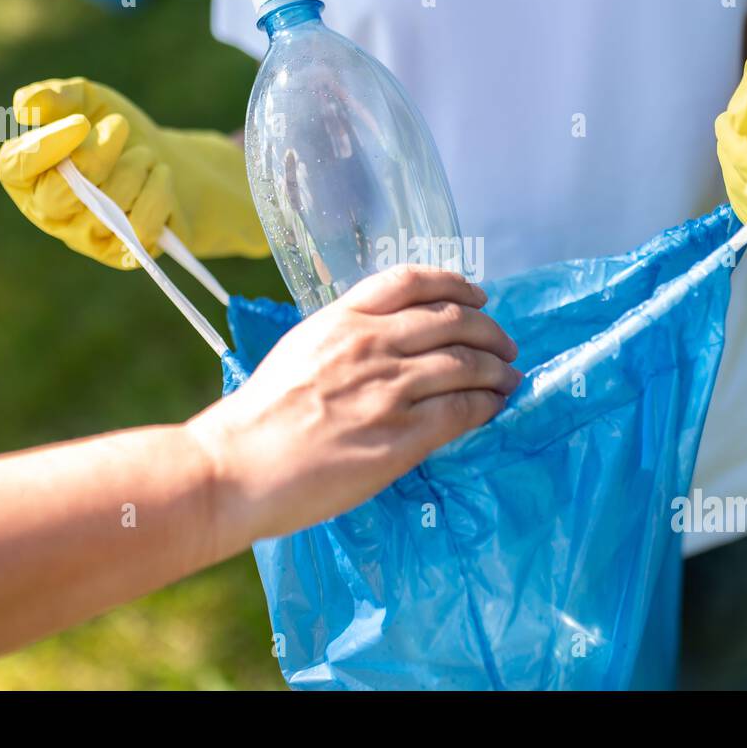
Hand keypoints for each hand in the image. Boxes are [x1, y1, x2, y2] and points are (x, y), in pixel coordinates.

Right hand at [0, 77, 269, 268]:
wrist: (170, 163)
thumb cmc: (118, 133)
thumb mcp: (89, 102)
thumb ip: (56, 97)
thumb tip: (26, 106)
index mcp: (27, 174)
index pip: (14, 168)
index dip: (44, 146)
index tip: (81, 122)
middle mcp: (49, 212)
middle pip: (60, 195)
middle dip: (96, 156)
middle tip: (119, 125)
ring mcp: (86, 238)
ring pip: (107, 208)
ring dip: (136, 167)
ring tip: (145, 155)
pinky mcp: (123, 254)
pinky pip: (140, 227)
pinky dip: (158, 191)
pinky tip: (161, 177)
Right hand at [188, 267, 521, 548]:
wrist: (237, 467)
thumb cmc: (257, 418)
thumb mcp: (300, 351)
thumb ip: (345, 339)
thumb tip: (388, 343)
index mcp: (342, 318)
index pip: (412, 281)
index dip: (456, 284)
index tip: (477, 296)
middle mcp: (371, 343)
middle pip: (453, 319)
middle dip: (490, 330)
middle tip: (505, 345)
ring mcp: (389, 389)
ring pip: (467, 364)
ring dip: (498, 369)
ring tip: (509, 379)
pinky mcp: (401, 436)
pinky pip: (462, 411)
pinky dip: (487, 405)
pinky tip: (495, 408)